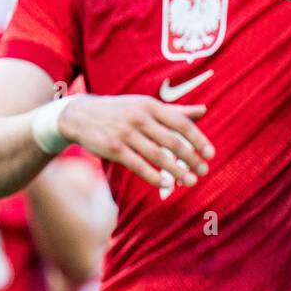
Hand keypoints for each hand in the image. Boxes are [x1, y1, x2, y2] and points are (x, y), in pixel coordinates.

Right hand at [56, 94, 214, 190]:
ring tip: (190, 182)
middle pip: (172, 141)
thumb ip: (175, 111)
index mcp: (151, 106)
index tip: (210, 154)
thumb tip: (204, 110)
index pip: (181, 124)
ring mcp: (125, 134)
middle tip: (204, 171)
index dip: (198, 139)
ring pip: (157, 155)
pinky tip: (166, 185)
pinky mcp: (113, 149)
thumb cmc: (121, 111)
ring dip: (176, 171)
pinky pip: (138, 165)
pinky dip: (153, 176)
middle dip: (191, 158)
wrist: (80, 114)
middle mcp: (140, 118)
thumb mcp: (146, 105)